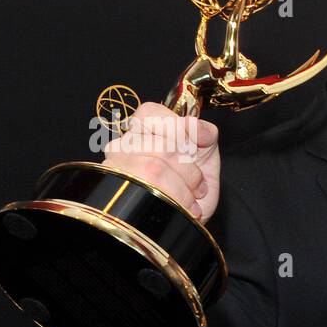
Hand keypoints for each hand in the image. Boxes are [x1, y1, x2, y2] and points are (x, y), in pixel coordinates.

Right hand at [103, 102, 220, 220]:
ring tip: (193, 195)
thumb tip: (194, 125)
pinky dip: (179, 200)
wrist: (191, 214)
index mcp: (144, 128)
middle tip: (197, 181)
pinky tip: (186, 206)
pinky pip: (153, 191)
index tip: (193, 148)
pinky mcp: (123, 192)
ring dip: (185, 186)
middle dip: (189, 167)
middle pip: (160, 146)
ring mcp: (119, 169)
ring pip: (155, 169)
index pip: (150, 113)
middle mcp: (125, 145)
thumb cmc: (195, 181)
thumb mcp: (207, 150)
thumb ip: (205, 131)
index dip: (178, 129)